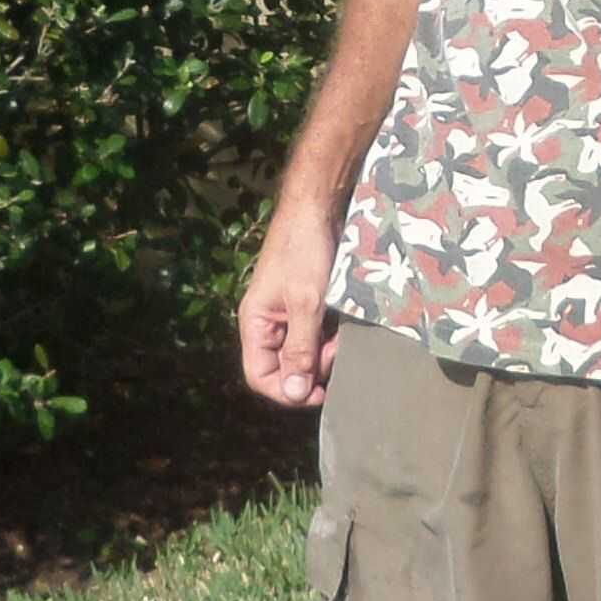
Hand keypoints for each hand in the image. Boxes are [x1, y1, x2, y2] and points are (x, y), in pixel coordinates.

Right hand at [238, 203, 341, 407]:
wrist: (317, 207)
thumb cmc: (305, 251)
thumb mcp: (306, 303)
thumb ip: (300, 349)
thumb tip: (294, 392)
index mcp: (255, 324)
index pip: (261, 376)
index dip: (288, 391)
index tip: (321, 391)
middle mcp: (267, 323)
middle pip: (283, 368)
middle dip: (312, 369)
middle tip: (337, 353)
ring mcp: (287, 313)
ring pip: (303, 352)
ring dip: (325, 352)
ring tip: (343, 337)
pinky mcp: (306, 303)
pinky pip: (315, 333)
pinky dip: (331, 336)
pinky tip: (345, 326)